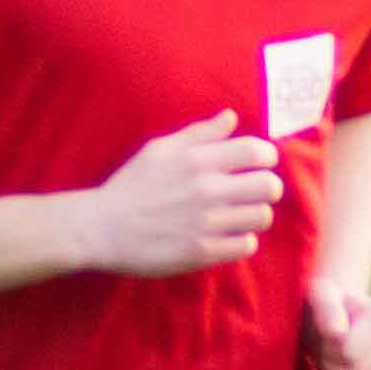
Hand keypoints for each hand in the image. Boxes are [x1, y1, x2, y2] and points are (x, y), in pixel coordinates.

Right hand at [77, 114, 282, 277]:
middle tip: (253, 192)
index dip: (267, 157)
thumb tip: (231, 117)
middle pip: (269, 186)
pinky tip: (227, 235)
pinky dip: (242, 240)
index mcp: (197, 160)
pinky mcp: (202, 252)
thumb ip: (199, 133)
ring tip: (240, 215)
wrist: (101, 229)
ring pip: (262, 217)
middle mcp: (206, 190)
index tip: (260, 164)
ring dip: (255, 215)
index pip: (257, 152)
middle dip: (267, 187)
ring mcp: (206, 223)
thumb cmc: (131, 186)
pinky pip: (247, 245)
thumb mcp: (160, 149)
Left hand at [306, 282, 370, 369]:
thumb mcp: (319, 295)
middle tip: (325, 348)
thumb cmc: (326, 306)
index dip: (327, 347)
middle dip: (327, 364)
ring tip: (332, 362)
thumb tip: (336, 332)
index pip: (349, 352)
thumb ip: (325, 308)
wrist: (336, 323)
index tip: (326, 332)